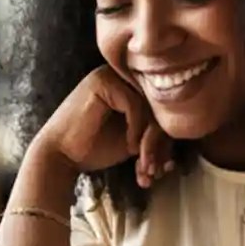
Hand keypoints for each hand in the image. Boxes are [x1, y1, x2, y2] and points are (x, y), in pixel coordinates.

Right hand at [34, 65, 173, 187]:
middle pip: (157, 104)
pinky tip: (129, 147)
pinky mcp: (102, 82)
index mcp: (127, 86)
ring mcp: (110, 75)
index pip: (159, 106)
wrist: (61, 157)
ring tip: (145, 166)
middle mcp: (120, 76)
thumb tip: (183, 134)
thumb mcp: (133, 139)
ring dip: (151, 140)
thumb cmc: (93, 149)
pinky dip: (137, 129)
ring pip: (150, 105)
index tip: (163, 166)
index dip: (164, 138)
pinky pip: (136, 104)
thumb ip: (154, 131)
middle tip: (155, 170)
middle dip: (160, 143)